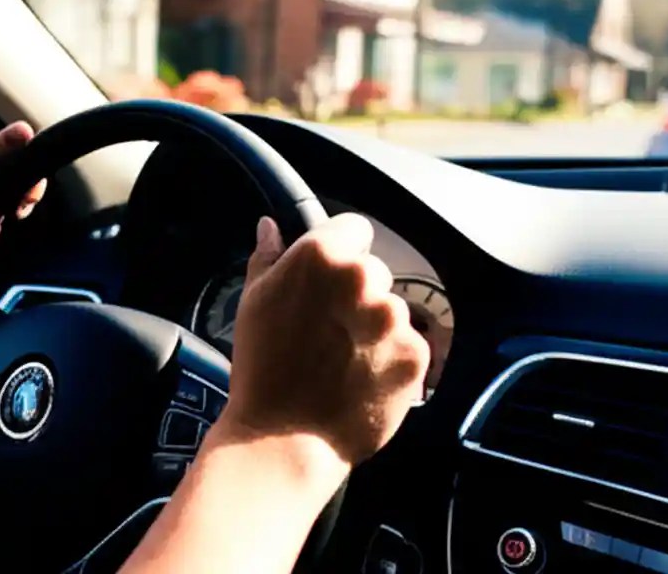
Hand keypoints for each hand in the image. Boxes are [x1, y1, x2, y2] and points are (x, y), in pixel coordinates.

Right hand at [220, 214, 429, 469]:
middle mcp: (361, 279)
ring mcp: (392, 317)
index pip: (353, 227)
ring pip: (391, 308)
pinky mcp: (415, 353)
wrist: (285, 439)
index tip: (328, 279)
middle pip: (373, 270)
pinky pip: (408, 343)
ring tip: (342, 360)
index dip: (340, 251)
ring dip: (375, 328)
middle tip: (328, 328)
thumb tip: (272, 227)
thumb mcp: (252, 304)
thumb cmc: (262, 371)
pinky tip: (360, 378)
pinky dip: (391, 359)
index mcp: (319, 257)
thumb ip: (267, 257)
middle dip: (356, 293)